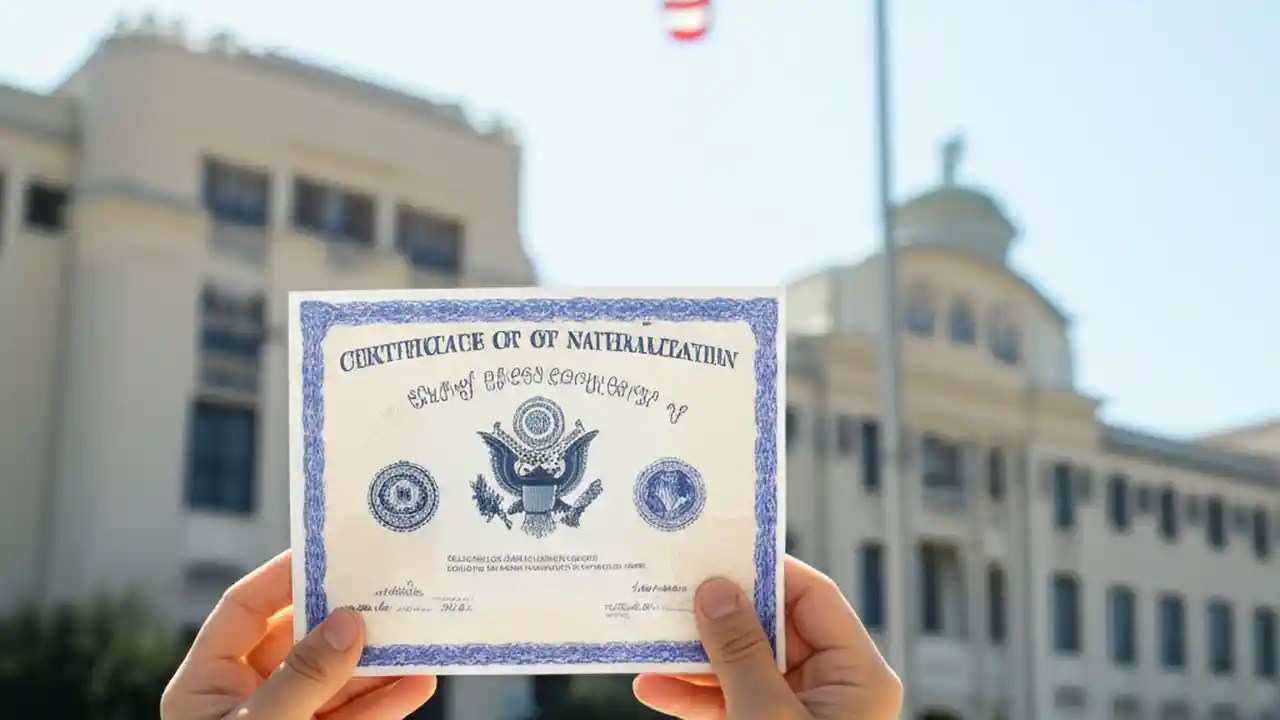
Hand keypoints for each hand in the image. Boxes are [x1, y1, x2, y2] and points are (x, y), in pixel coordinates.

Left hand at [161, 551, 435, 718]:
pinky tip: (419, 684)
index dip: (285, 575)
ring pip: (337, 679)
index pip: (245, 609)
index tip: (332, 549)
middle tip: (391, 585)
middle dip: (347, 616)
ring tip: (421, 632)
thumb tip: (348, 621)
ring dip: (378, 659)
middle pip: (301, 639)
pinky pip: (355, 719)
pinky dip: (387, 703)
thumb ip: (304, 679)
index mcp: (207, 684)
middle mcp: (247, 698)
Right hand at [632, 556, 901, 718]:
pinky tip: (651, 688)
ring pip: (744, 667)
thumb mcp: (767, 716)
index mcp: (857, 672)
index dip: (765, 571)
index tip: (715, 551)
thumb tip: (715, 591)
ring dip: (694, 656)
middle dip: (718, 613)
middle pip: (772, 629)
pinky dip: (693, 697)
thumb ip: (739, 652)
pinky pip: (730, 704)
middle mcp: (832, 688)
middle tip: (670, 586)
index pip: (812, 597)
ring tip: (647, 637)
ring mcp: (799, 716)